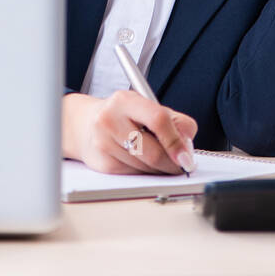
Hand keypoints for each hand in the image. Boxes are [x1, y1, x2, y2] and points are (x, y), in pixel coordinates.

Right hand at [62, 90, 197, 174]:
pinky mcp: (102, 164)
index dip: (176, 141)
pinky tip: (141, 161)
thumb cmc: (123, 116)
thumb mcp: (149, 108)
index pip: (158, 120)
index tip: (187, 157)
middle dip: (172, 163)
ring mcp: (103, 143)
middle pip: (152, 151)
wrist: (86, 125)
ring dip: (159, 169)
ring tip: (158, 158)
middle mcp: (110, 120)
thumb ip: (176, 122)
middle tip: (181, 164)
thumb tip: (187, 146)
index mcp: (126, 101)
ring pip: (145, 167)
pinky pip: (134, 175)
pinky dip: (145, 173)